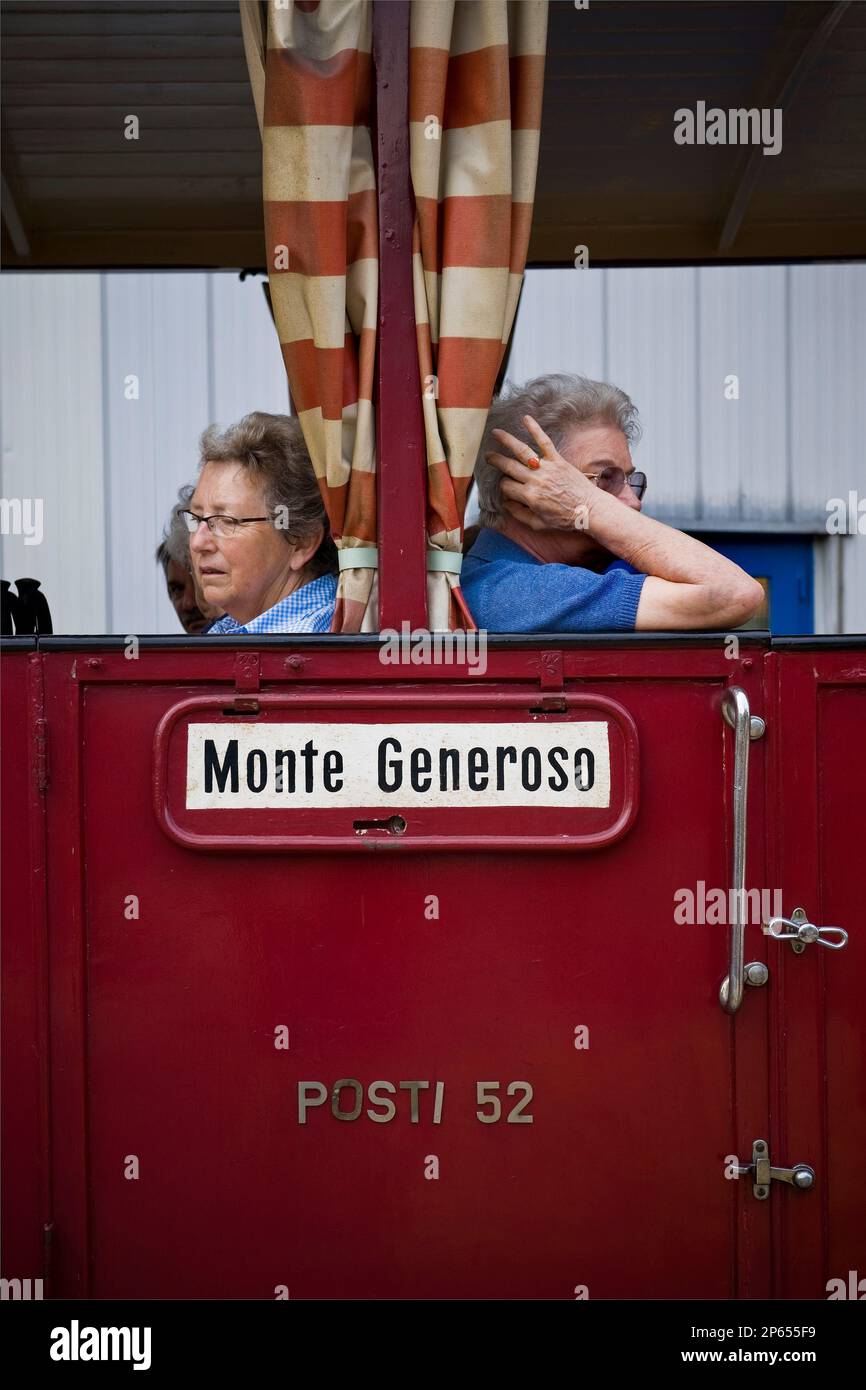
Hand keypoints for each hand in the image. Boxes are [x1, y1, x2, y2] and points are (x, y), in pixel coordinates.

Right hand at [485, 415, 597, 530]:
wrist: (589, 509)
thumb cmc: (565, 519)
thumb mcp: (539, 524)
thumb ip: (520, 514)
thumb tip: (506, 504)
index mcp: (529, 497)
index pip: (506, 487)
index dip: (502, 487)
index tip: (505, 488)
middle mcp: (535, 480)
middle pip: (508, 467)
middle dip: (495, 460)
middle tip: (487, 456)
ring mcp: (546, 468)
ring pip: (522, 451)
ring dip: (506, 440)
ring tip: (495, 433)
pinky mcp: (558, 460)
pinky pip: (544, 442)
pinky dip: (535, 429)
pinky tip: (526, 418)